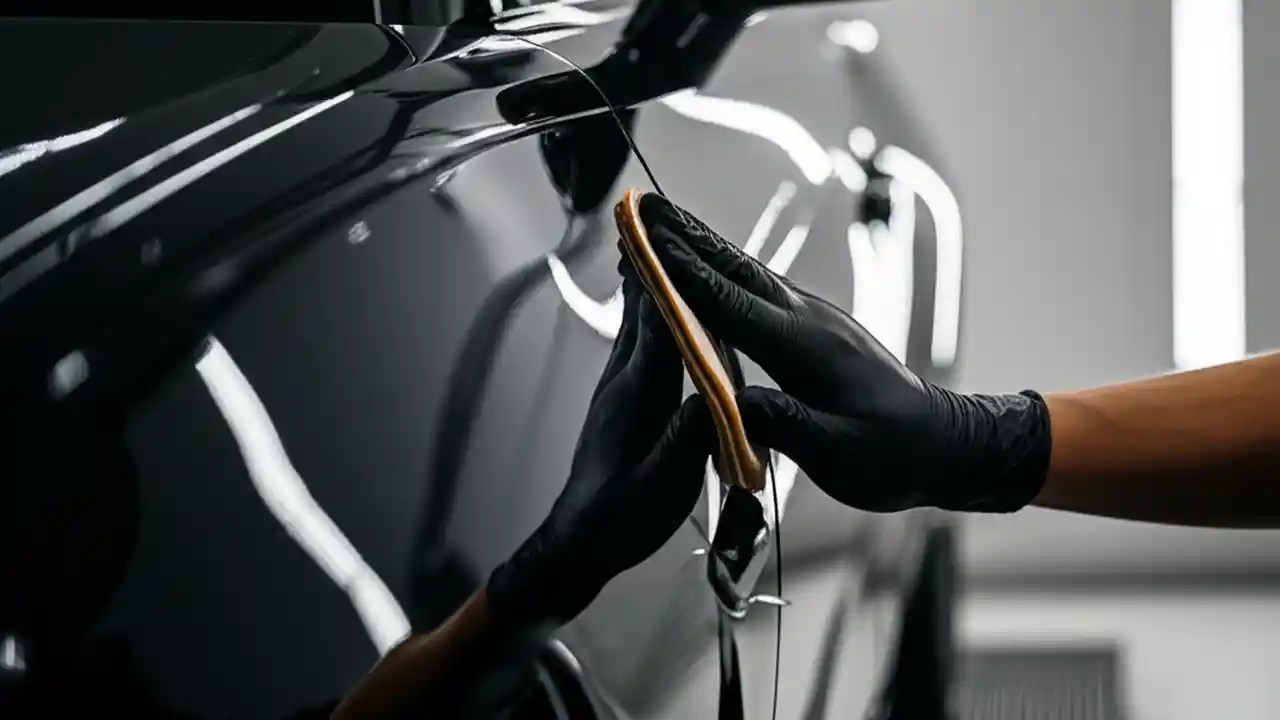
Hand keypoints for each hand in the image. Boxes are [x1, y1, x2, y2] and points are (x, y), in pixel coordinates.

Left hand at [486, 268, 712, 628]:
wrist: (580, 541)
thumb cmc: (621, 519)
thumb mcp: (659, 489)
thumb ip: (684, 445)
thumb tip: (711, 402)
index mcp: (637, 398)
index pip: (656, 328)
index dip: (664, 281)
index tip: (669, 238)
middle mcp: (624, 383)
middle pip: (639, 311)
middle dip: (646, 263)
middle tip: (647, 215)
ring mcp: (618, 390)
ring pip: (632, 323)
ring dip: (639, 282)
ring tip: (643, 242)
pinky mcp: (620, 401)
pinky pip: (634, 342)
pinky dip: (641, 312)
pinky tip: (645, 304)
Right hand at [640, 193, 1050, 512]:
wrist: (942, 443)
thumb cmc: (893, 454)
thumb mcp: (841, 455)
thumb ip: (790, 426)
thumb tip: (736, 404)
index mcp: (806, 347)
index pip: (732, 303)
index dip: (685, 274)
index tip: (648, 243)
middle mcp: (805, 320)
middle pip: (734, 270)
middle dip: (684, 237)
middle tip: (642, 207)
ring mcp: (810, 319)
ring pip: (744, 272)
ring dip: (699, 246)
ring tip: (659, 223)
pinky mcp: (811, 329)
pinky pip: (754, 290)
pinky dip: (720, 272)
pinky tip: (703, 268)